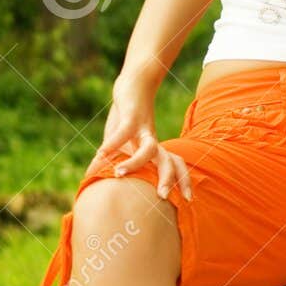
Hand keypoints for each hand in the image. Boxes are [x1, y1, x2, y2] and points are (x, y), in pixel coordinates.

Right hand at [86, 81, 192, 201]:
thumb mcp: (124, 144)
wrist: (134, 85)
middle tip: (163, 197)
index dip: (184, 182)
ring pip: (148, 148)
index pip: (176, 167)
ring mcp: (143, 129)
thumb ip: (116, 162)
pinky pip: (124, 132)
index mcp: (155, 150)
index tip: (188, 200)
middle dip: (168, 179)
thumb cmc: (128, 119)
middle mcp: (153, 141)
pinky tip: (101, 153)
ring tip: (117, 174)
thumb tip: (97, 181)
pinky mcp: (131, 116)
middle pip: (170, 161)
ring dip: (134, 162)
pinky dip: (113, 142)